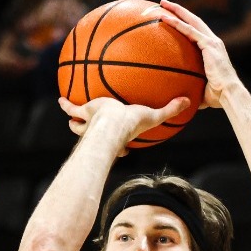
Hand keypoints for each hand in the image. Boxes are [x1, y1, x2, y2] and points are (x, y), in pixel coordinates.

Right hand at [59, 93, 191, 149]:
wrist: (112, 122)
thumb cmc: (132, 123)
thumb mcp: (154, 115)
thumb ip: (170, 109)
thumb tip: (189, 102)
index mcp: (119, 137)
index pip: (120, 147)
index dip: (121, 150)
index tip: (124, 152)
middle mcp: (103, 133)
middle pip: (98, 136)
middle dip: (95, 136)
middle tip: (95, 133)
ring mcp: (91, 124)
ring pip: (79, 126)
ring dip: (76, 124)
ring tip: (73, 117)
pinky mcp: (84, 113)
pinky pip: (72, 109)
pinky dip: (66, 105)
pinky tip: (60, 99)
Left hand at [157, 0, 238, 108]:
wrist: (229, 94)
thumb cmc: (218, 96)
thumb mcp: (201, 90)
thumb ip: (191, 89)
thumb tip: (180, 99)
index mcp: (212, 50)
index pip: (197, 32)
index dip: (185, 23)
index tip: (173, 18)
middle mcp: (213, 42)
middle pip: (194, 21)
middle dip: (179, 11)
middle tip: (164, 4)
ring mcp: (212, 42)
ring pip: (192, 21)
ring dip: (177, 11)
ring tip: (163, 4)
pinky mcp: (209, 45)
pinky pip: (190, 31)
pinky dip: (177, 24)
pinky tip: (165, 19)